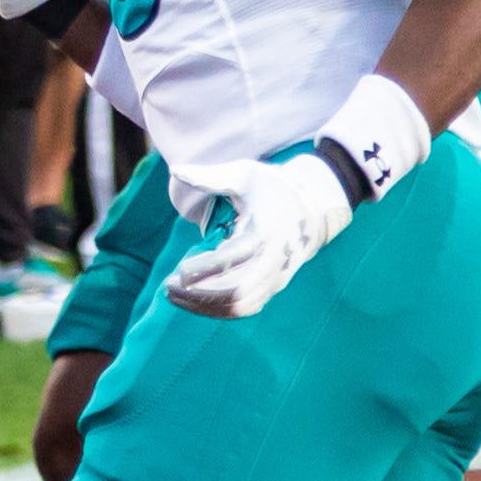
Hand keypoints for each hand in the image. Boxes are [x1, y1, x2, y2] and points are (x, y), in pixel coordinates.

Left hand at [164, 154, 353, 319]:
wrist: (312, 209)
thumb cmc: (271, 188)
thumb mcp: (244, 174)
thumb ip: (210, 177)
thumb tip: (176, 171)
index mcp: (267, 231)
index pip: (236, 258)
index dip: (206, 269)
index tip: (180, 270)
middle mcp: (275, 259)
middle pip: (238, 290)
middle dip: (200, 293)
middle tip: (168, 286)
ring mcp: (276, 277)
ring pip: (241, 305)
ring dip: (205, 305)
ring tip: (174, 294)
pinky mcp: (272, 287)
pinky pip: (245, 308)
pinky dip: (217, 309)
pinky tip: (191, 299)